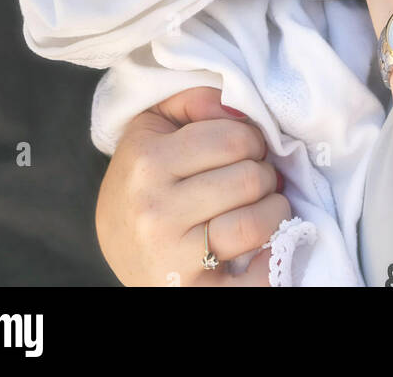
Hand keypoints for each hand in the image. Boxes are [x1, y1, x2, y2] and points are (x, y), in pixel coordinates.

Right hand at [96, 86, 290, 286]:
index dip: (252, 139)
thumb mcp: (155, 124)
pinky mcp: (192, 291)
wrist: (118, 243)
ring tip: (262, 206)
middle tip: (254, 177)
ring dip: (273, 211)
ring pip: (255, 224)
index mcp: (149, 162)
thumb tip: (243, 110)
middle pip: (248, 179)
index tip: (247, 148)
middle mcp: (156, 210)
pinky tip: (268, 247)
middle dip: (263, 173)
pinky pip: (253, 282)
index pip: (233, 139)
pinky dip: (272, 262)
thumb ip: (197, 101)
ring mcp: (173, 256)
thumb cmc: (144, 176)